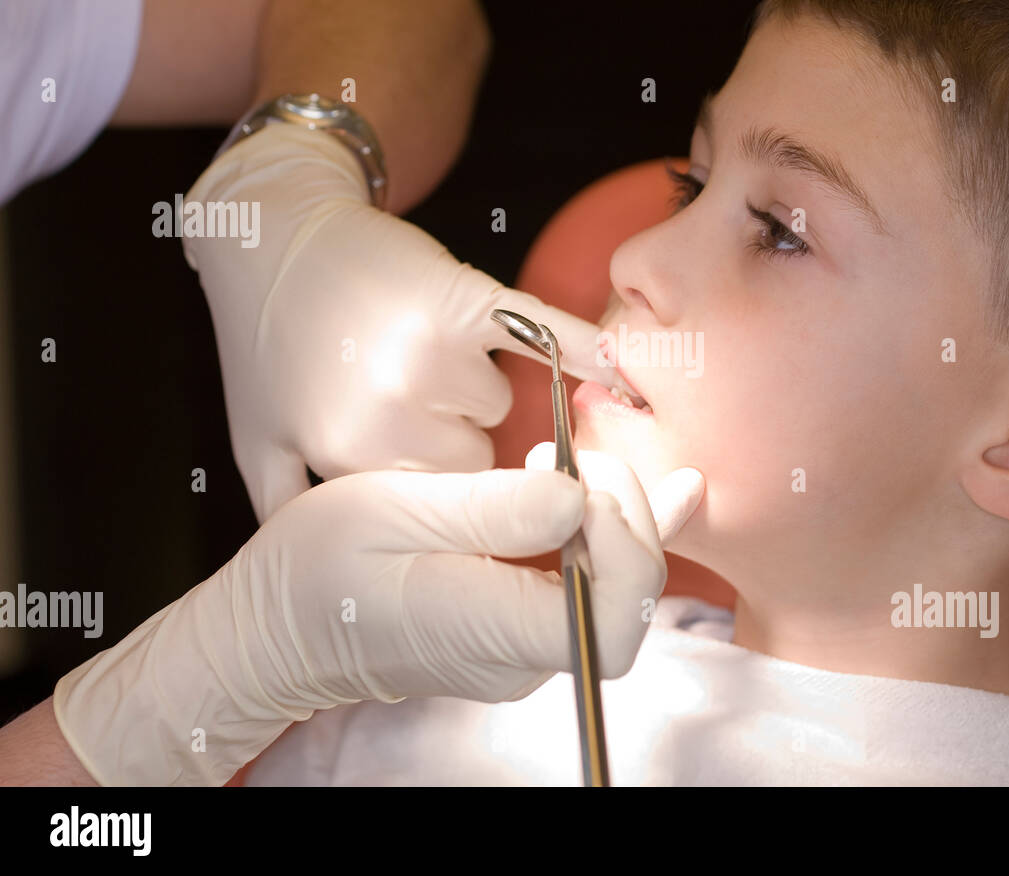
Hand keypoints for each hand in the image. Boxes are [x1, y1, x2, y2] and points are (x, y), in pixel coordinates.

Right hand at [52, 452, 702, 785]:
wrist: (274, 630)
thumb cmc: (317, 571)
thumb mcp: (397, 512)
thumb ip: (495, 509)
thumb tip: (580, 496)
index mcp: (495, 630)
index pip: (619, 616)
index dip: (634, 542)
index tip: (584, 479)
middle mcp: (521, 656)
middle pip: (629, 597)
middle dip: (627, 512)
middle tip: (569, 453)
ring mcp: (521, 649)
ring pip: (613, 588)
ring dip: (620, 515)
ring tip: (591, 454)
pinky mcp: (512, 629)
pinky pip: (584, 585)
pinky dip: (607, 531)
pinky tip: (615, 487)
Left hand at [182, 123, 611, 521]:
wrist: (271, 236)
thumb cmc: (265, 343)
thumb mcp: (257, 441)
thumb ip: (291, 510)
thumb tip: (335, 577)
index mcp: (350, 454)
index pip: (437, 507)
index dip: (428, 484)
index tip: (415, 463)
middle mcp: (395, 408)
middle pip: (478, 462)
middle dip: (449, 437)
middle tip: (398, 395)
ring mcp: (434, 350)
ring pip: (498, 405)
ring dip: (470, 386)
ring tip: (412, 353)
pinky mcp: (467, 296)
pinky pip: (543, 336)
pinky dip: (580, 348)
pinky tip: (615, 367)